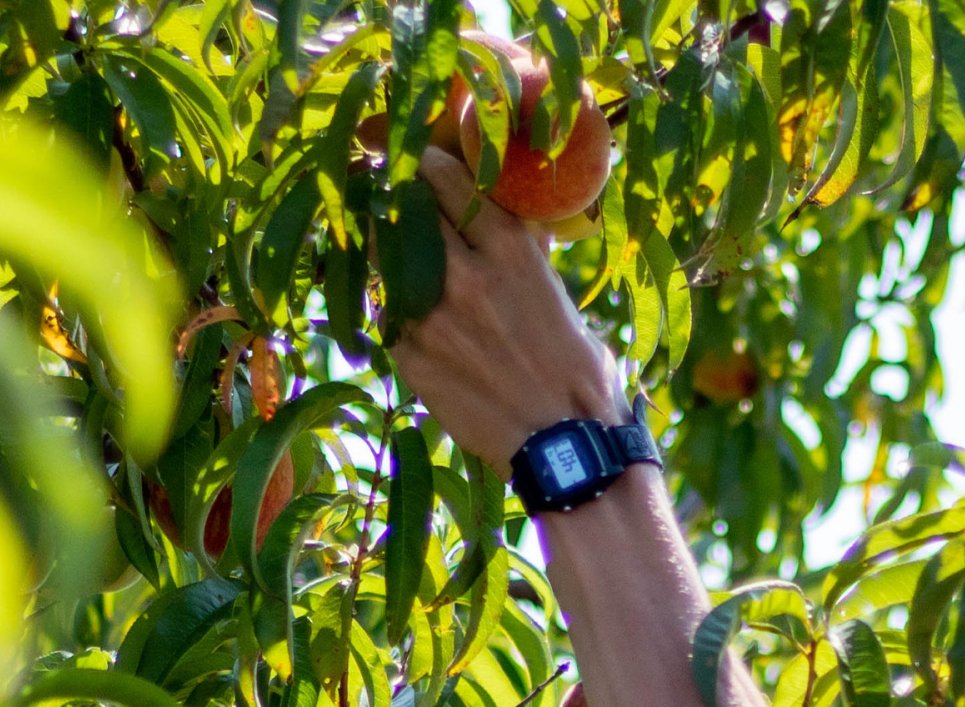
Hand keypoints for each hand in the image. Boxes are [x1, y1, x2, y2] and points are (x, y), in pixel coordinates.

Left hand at [386, 148, 628, 477]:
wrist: (562, 444)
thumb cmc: (578, 372)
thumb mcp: (559, 296)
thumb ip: (525, 257)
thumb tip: (509, 220)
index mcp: (511, 252)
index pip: (452, 182)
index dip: (431, 164)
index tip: (422, 157)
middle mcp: (465, 275)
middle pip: (408, 213)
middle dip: (398, 199)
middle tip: (391, 191)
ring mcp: (431, 316)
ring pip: (387, 262)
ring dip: (388, 253)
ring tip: (390, 249)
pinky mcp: (410, 355)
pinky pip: (390, 318)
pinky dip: (398, 313)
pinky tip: (412, 318)